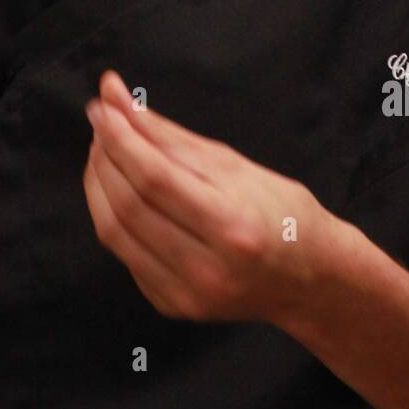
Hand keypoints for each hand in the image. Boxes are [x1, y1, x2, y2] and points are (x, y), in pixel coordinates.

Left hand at [83, 71, 337, 329]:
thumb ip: (171, 138)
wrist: (309, 278)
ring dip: (99, 182)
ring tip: (104, 148)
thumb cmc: (281, 212)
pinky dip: (113, 213)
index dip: (119, 138)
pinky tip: (120, 187)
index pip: (154, 179)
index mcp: (232, 228)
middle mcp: (206, 269)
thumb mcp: (236, 165)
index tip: (102, 104)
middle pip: (128, 205)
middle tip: (102, 120)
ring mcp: (185, 294)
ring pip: (114, 232)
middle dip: (105, 155)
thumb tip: (119, 103)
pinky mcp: (170, 304)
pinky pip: (124, 252)